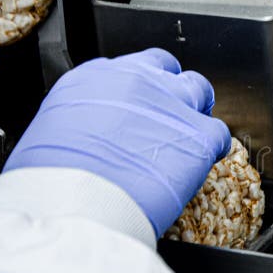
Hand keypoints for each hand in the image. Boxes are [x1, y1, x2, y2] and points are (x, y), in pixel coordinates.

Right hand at [4, 48, 230, 236]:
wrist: (75, 204)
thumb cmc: (53, 180)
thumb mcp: (52, 133)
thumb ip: (83, 120)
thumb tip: (93, 133)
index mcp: (95, 77)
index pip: (130, 68)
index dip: (140, 89)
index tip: (140, 107)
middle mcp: (137, 80)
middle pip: (168, 71)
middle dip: (172, 92)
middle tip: (169, 120)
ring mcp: (172, 105)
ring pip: (199, 91)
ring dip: (196, 113)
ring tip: (188, 139)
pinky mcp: (199, 135)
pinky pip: (219, 133)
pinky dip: (214, 148)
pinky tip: (201, 163)